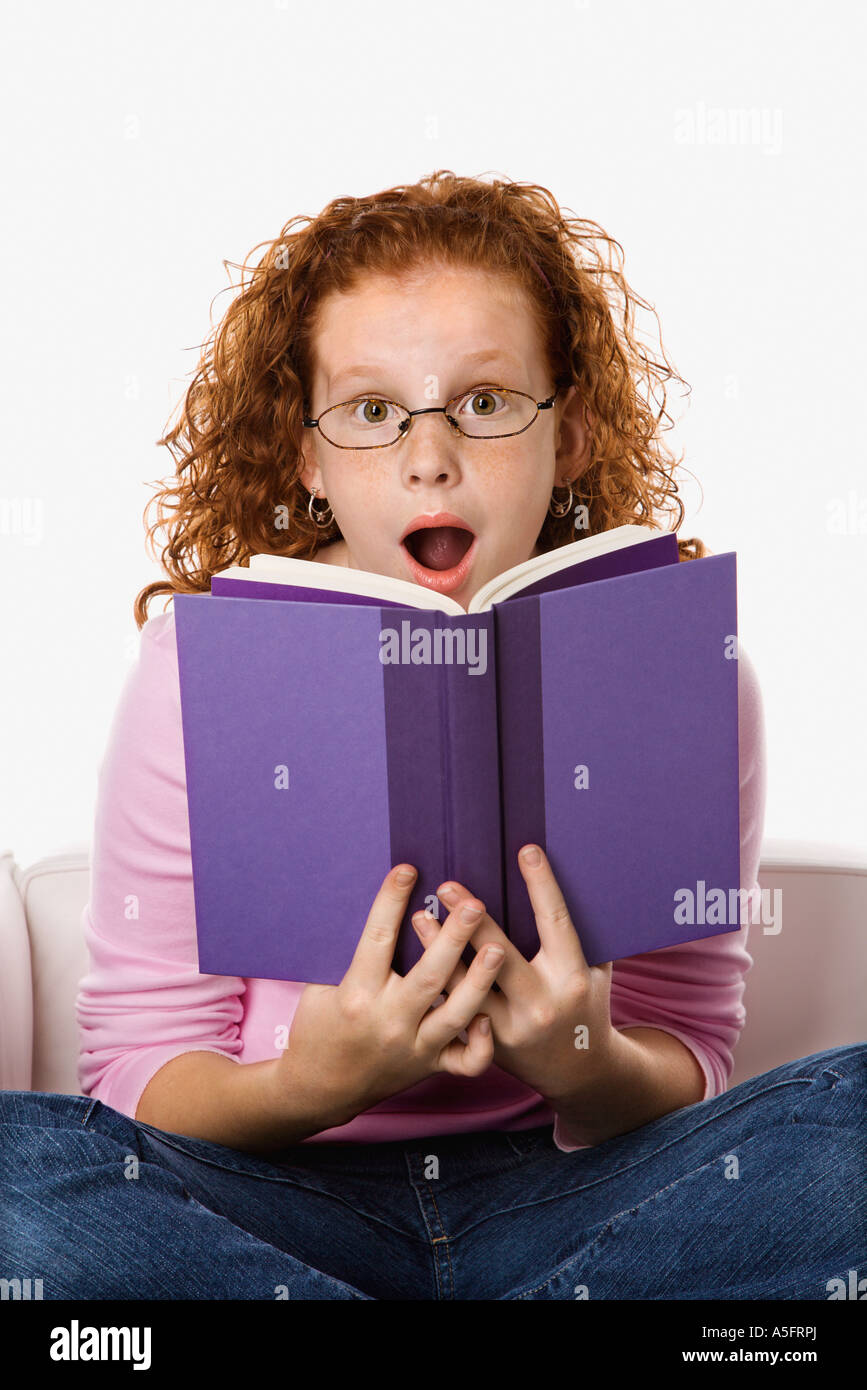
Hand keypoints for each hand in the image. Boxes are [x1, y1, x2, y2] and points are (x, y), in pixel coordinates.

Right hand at [277, 864, 506, 1128]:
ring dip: (478, 980)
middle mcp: (390, 1021)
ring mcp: (414, 1047)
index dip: (392, 902)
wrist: (319, 1089)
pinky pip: (466, 1062)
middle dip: (453, 938)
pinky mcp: (430, 1066)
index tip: (407, 871)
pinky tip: (491, 1016)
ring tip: (497, 948)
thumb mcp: (321, 987)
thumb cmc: (319, 1029)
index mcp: (357, 994)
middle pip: (428, 976)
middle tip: (473, 904)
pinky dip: (482, 1044)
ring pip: (455, 1014)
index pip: (377, 939)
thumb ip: (352, 956)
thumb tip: (383, 908)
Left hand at [410, 845, 615, 1105]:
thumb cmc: (586, 1004)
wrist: (577, 1071)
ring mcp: (510, 1028)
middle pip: (500, 956)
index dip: (541, 886)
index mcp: (570, 978)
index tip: (525, 851)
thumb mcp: (596, 970)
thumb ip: (582, 933)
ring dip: (439, 950)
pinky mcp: (487, 1046)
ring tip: (419, 916)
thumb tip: (573, 877)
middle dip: (471, 921)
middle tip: (446, 886)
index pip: (555, 923)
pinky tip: (412, 959)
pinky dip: (434, 985)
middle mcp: (539, 1005)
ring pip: (466, 987)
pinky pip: (455, 1012)